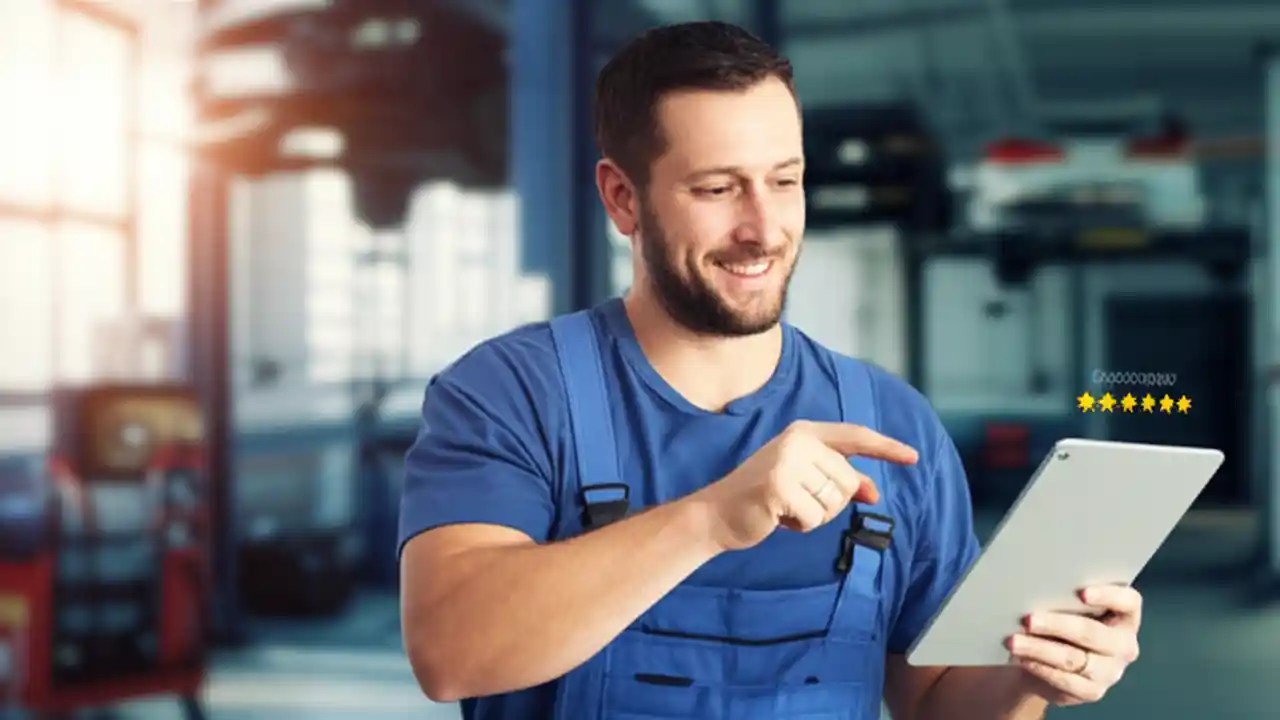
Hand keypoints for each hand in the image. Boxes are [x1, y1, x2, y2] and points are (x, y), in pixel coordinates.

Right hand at [687, 420, 918, 552]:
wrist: (718, 514)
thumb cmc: (763, 497)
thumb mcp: (804, 481)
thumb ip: (838, 480)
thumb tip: (873, 491)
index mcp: (804, 432)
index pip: (855, 436)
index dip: (886, 447)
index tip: (913, 457)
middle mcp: (797, 440)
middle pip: (847, 481)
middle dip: (828, 502)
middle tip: (795, 502)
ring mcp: (787, 461)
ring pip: (834, 502)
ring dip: (814, 516)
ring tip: (785, 508)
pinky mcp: (778, 486)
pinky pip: (814, 518)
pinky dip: (800, 526)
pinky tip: (777, 517)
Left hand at [1006, 584, 1142, 705]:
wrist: (1050, 661)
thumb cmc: (1061, 619)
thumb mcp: (1067, 605)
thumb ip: (1063, 595)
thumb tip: (1034, 584)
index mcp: (1125, 616)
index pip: (1128, 602)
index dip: (1108, 596)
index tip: (1081, 592)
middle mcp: (1123, 644)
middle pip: (1092, 633)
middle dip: (1056, 624)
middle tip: (1028, 619)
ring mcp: (1110, 671)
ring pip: (1073, 658)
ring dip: (1039, 649)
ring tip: (1013, 640)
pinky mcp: (1092, 691)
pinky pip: (1065, 680)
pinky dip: (1040, 667)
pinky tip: (1022, 658)